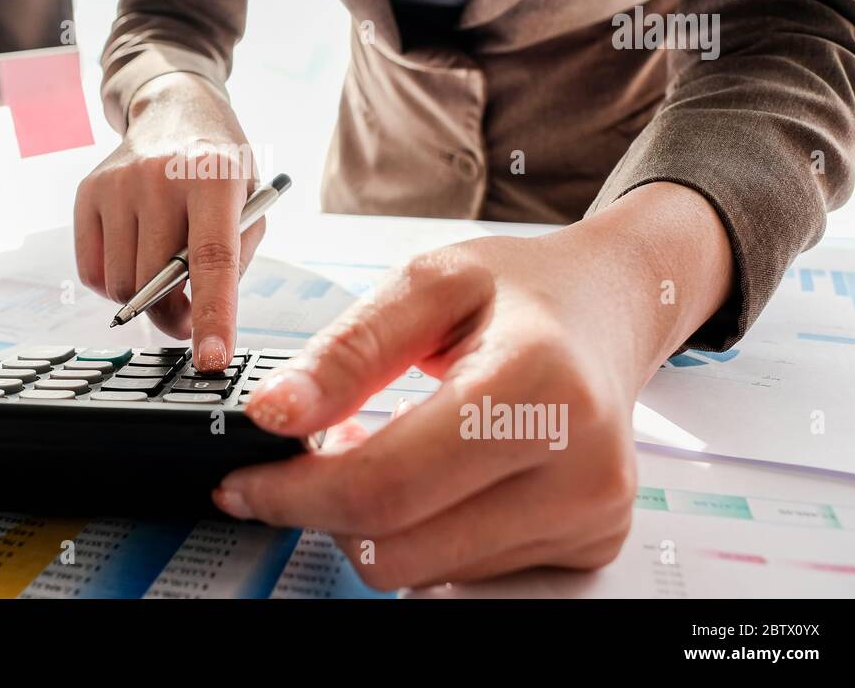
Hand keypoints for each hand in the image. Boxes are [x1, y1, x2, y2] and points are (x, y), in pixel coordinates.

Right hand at [74, 73, 261, 368]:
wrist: (176, 111)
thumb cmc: (220, 170)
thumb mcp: (249, 206)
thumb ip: (232, 262)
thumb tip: (196, 319)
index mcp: (215, 178)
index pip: (211, 259)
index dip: (212, 315)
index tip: (212, 358)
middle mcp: (160, 177)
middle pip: (156, 282)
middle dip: (174, 316)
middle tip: (187, 318)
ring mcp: (118, 184)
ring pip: (120, 284)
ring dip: (142, 299)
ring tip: (162, 277)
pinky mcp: (88, 192)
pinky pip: (91, 271)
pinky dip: (112, 283)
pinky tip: (134, 257)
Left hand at [213, 183, 733, 586]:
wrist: (610, 307)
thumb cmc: (523, 288)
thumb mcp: (426, 284)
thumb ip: (345, 353)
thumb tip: (272, 413)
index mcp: (539, 385)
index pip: (389, 482)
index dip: (296, 492)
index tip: (244, 480)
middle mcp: (579, 465)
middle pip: (400, 544)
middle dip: (325, 510)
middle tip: (314, 451)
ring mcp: (590, 514)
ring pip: (424, 569)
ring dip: (375, 520)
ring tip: (385, 446)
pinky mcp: (588, 543)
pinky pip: (465, 571)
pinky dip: (424, 529)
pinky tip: (432, 472)